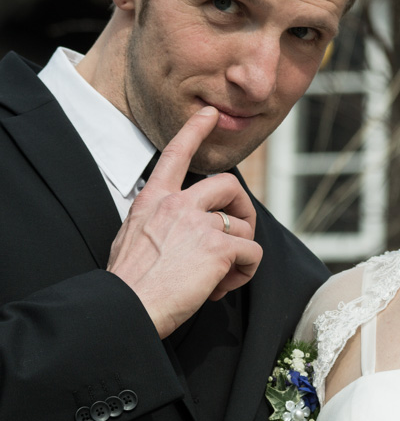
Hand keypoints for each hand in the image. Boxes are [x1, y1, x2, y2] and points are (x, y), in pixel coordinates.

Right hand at [107, 107, 262, 337]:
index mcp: (154, 200)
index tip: (210, 114)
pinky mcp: (219, 247)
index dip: (195, 131)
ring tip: (220, 277)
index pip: (176, 154)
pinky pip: (252, 252)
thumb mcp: (132, 238)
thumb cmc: (128, 283)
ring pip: (244, 226)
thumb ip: (157, 225)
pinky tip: (222, 286)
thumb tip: (180, 236)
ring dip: (240, 254)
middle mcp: (177, 204)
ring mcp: (199, 223)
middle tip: (238, 235)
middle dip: (243, 209)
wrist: (126, 306)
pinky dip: (246, 272)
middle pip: (229, 185)